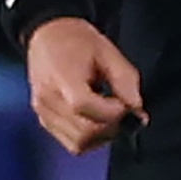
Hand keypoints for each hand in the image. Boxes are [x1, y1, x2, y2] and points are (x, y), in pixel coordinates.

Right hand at [26, 18, 146, 154]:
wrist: (48, 36)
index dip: (112, 112)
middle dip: (111, 127)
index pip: (84, 106)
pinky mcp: (44, 120)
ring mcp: (43, 113)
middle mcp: (47, 100)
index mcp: (61, 77)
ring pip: (78, 143)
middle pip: (83, 131)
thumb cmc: (78, 41)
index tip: (126, 104)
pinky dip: (89, 138)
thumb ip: (125, 82)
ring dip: (101, 136)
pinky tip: (97, 120)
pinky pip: (70, 142)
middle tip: (123, 112)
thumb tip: (137, 111)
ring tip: (110, 115)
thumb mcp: (108, 52)